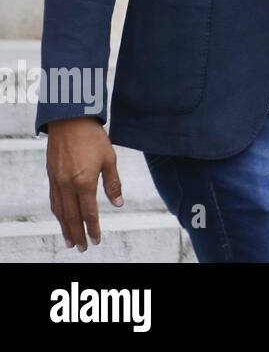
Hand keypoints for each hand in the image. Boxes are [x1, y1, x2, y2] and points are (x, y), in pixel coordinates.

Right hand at [46, 116, 122, 250]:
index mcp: (84, 181)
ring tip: (69, 240)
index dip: (93, 228)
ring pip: (60, 210)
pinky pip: (54, 200)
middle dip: (77, 234)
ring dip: (64, 227)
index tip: (96, 240)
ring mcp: (57, 181)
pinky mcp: (51, 175)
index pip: (89, 212)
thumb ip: (113, 183)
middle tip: (81, 248)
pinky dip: (58, 213)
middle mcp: (68, 184)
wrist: (70, 120)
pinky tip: (61, 218)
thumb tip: (118, 203)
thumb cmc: (93, 137)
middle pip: (71, 216)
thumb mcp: (110, 158)